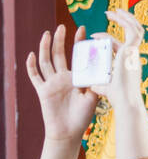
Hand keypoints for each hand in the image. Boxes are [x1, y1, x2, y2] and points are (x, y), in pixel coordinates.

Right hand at [25, 24, 98, 141]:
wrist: (69, 132)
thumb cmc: (82, 116)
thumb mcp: (93, 96)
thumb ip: (96, 81)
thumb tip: (104, 66)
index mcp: (75, 77)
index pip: (76, 55)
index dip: (78, 42)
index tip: (83, 28)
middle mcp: (62, 78)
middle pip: (58, 54)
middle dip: (59, 40)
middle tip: (62, 26)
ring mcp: (51, 83)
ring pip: (46, 61)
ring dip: (45, 47)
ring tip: (47, 34)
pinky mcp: (42, 91)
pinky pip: (35, 76)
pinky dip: (31, 66)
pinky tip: (31, 55)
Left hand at [90, 7, 145, 112]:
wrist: (125, 101)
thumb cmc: (116, 98)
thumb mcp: (106, 86)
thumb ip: (100, 83)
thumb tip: (91, 84)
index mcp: (129, 64)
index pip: (122, 45)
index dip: (107, 39)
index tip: (93, 36)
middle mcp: (134, 56)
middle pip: (135, 34)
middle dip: (125, 22)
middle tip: (112, 13)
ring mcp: (134, 52)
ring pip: (136, 29)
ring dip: (125, 18)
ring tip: (113, 11)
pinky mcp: (131, 50)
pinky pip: (131, 30)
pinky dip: (124, 21)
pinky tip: (113, 15)